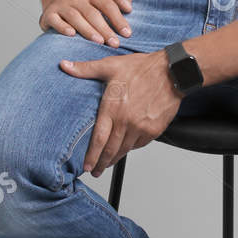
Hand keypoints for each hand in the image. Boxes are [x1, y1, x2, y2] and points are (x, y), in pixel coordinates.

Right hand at [39, 0, 131, 44]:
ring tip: (99, 41)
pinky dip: (63, 27)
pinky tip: (71, 34)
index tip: (127, 33)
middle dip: (105, 29)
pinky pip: (56, 20)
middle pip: (93, 13)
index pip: (108, 5)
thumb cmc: (87, 1)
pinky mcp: (50, 13)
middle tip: (115, 43)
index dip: (118, 19)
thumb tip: (129, 7)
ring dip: (88, 30)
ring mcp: (63, 4)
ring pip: (76, 17)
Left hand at [59, 48, 180, 174]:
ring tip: (109, 163)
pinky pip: (140, 144)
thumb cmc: (143, 68)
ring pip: (126, 149)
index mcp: (112, 108)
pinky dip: (132, 147)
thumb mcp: (110, 66)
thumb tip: (65, 66)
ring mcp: (141, 127)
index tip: (86, 166)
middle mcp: (126, 121)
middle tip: (96, 171)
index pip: (98, 139)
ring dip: (116, 158)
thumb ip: (86, 69)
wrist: (172, 72)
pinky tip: (127, 147)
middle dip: (101, 163)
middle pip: (111, 150)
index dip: (91, 156)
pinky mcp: (154, 129)